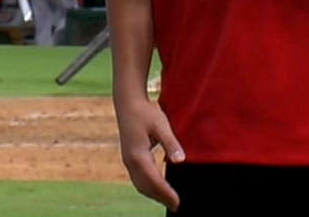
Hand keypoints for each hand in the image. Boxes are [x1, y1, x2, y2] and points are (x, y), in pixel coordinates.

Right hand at [115, 95, 184, 210]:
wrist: (127, 102)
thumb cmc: (146, 112)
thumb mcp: (161, 125)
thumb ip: (170, 143)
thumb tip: (180, 160)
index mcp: (138, 155)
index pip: (153, 181)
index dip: (166, 193)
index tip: (177, 202)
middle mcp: (130, 161)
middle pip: (145, 186)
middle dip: (160, 197)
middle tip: (176, 206)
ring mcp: (128, 160)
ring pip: (140, 184)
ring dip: (153, 194)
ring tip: (169, 200)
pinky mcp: (128, 157)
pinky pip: (138, 178)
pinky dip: (148, 186)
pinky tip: (158, 187)